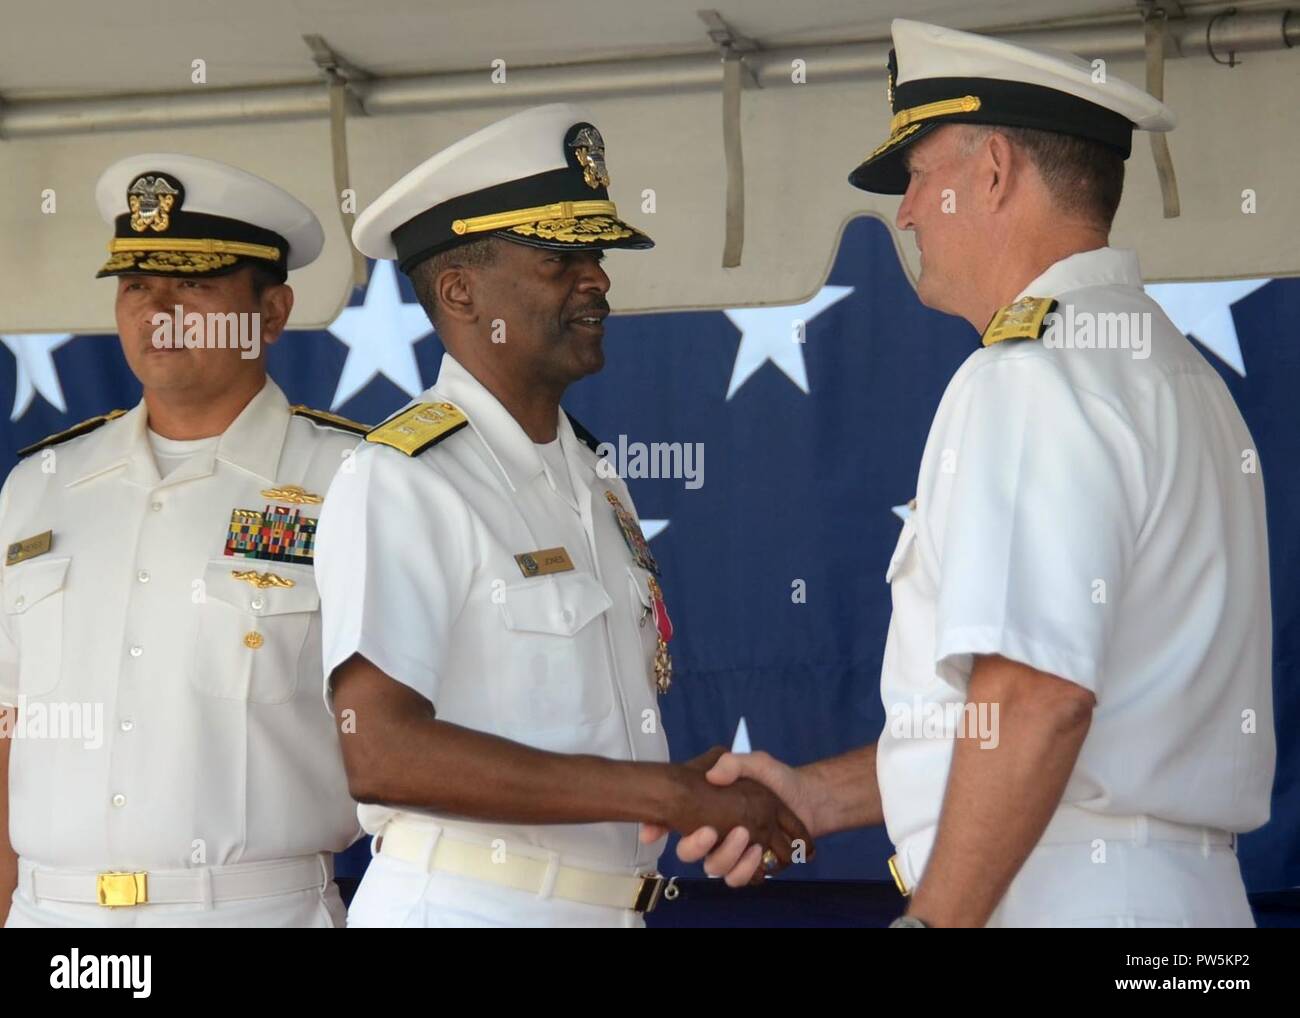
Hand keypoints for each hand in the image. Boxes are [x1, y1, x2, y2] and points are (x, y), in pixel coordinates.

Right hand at [639, 749, 814, 886]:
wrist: (808, 797)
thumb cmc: (777, 779)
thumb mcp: (755, 763)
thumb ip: (733, 763)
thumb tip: (712, 775)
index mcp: (708, 810)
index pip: (673, 821)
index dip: (660, 828)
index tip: (677, 827)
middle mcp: (717, 835)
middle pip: (692, 854)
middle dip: (700, 848)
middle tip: (723, 832)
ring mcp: (735, 852)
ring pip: (719, 870)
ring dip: (733, 861)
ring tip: (755, 845)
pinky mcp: (755, 865)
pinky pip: (745, 879)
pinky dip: (753, 871)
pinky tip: (765, 856)